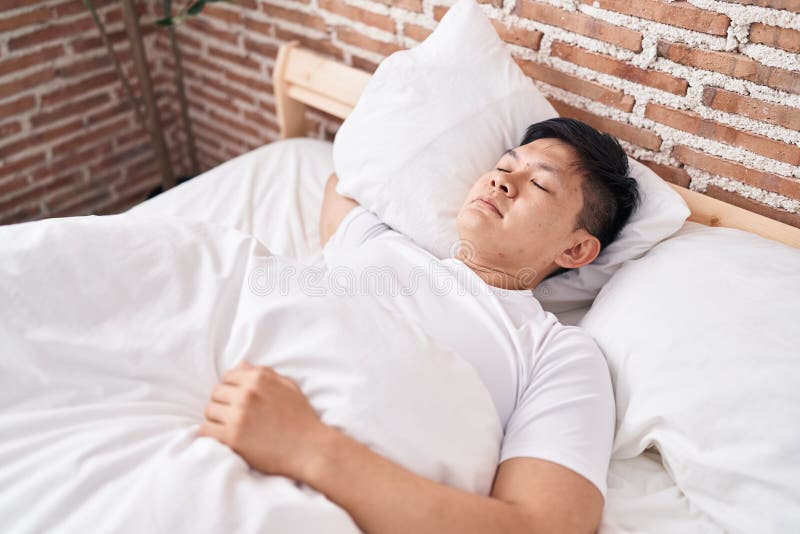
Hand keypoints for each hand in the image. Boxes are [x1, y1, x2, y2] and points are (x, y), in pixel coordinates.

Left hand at [199, 360, 328, 480]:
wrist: (309, 449)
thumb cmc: (301, 418)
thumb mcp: (288, 387)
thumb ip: (264, 373)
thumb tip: (240, 364)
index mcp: (259, 379)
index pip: (227, 377)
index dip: (230, 388)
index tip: (236, 400)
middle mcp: (246, 394)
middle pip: (216, 393)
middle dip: (222, 403)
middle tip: (232, 416)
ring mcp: (238, 416)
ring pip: (209, 411)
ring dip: (216, 419)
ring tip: (228, 427)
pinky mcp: (233, 437)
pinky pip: (206, 430)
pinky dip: (210, 434)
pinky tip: (221, 437)